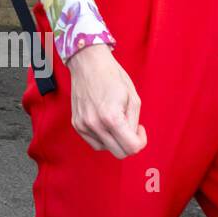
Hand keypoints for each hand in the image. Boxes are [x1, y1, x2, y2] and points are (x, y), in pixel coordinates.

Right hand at [65, 43, 146, 158]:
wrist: (88, 63)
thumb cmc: (112, 76)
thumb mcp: (133, 98)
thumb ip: (134, 122)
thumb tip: (132, 137)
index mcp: (111, 118)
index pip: (131, 148)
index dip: (141, 141)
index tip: (140, 129)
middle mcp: (94, 124)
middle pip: (119, 153)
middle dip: (129, 143)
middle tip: (130, 127)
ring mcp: (83, 125)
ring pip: (106, 149)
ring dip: (115, 141)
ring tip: (116, 123)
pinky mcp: (76, 124)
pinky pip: (94, 142)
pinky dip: (103, 138)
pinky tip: (105, 123)